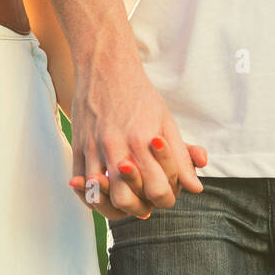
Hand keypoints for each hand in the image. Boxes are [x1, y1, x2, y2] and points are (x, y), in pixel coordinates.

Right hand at [67, 50, 206, 220]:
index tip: (165, 192)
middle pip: (125, 199)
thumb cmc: (140, 96)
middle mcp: (116, 147)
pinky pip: (80, 185)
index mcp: (143, 142)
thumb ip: (181, 157)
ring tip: (125, 200)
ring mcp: (93, 148)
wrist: (105, 67)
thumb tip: (196, 188)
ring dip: (113, 205)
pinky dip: (91, 195)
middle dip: (138, 207)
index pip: (157, 190)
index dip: (165, 199)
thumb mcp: (166, 122)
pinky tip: (104, 192)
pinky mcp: (78, 146)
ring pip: (99, 195)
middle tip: (145, 202)